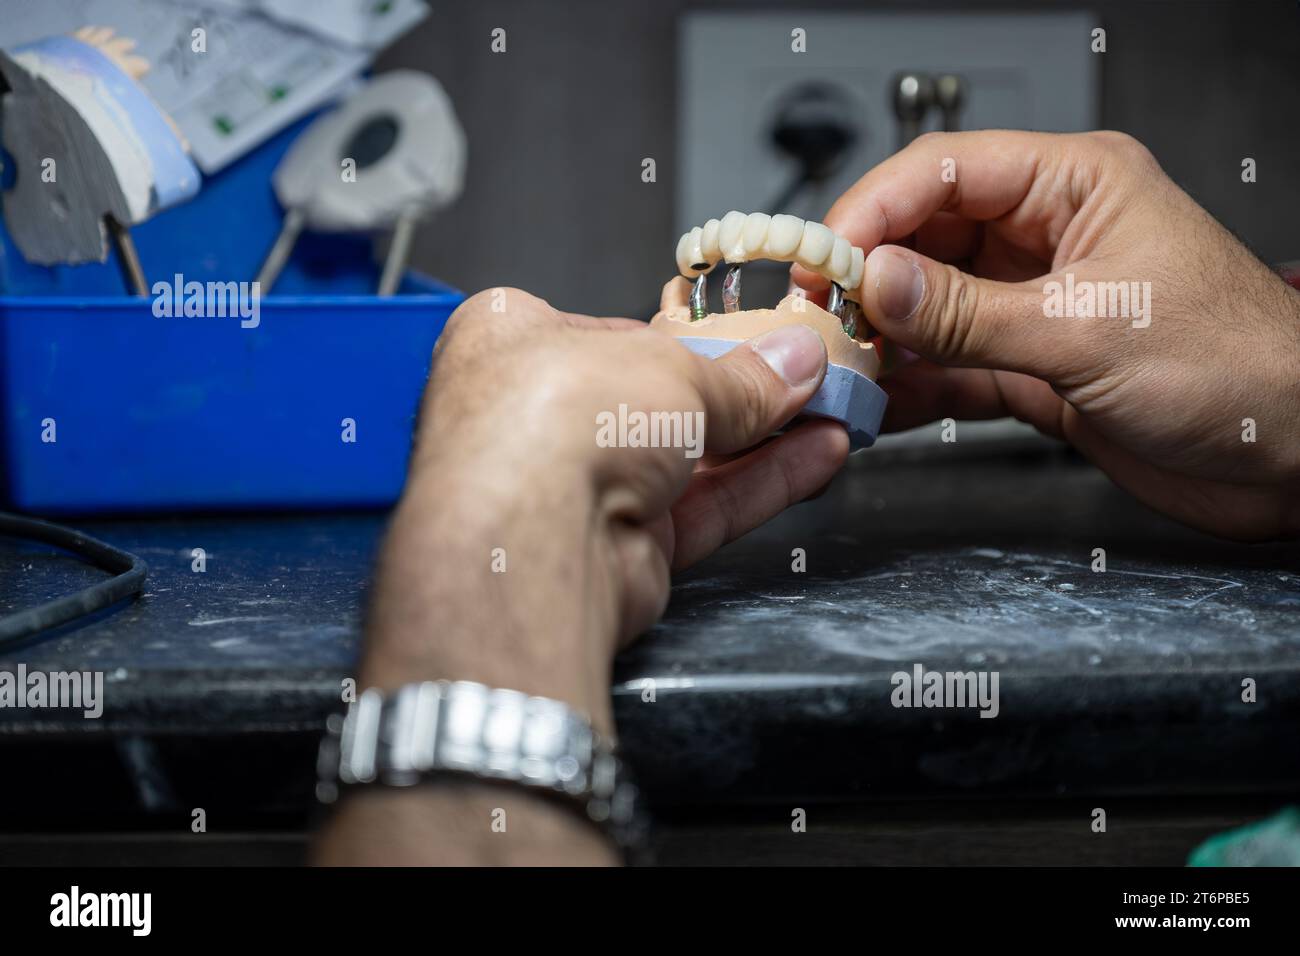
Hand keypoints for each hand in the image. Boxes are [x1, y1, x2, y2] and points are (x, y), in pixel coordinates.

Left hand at [360, 288, 847, 735]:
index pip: (612, 330)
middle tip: (806, 376)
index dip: (684, 333)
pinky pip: (699, 509)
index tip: (749, 334)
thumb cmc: (556, 417)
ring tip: (832, 413)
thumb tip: (793, 362)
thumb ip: (740, 374)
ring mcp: (574, 487)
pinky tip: (816, 457)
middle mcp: (535, 415)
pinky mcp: (614, 549)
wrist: (532, 539)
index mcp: (514, 339)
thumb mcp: (670, 366)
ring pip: (685, 459)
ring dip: (763, 438)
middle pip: (654, 399)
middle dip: (739, 391)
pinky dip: (758, 484)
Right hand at [793, 130, 1299, 539]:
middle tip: (819, 317)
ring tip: (837, 365)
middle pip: (925, 238)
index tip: (825, 258)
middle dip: (868, 277)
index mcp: (1073, 188)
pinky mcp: (1031, 369)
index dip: (874, 210)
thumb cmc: (1238, 368)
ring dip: (883, 337)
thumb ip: (969, 312)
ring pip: (930, 306)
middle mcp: (1047, 239)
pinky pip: (951, 368)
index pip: (944, 173)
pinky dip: (913, 387)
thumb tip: (877, 282)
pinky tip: (880, 405)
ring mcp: (1035, 306)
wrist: (1294, 459)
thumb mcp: (1088, 329)